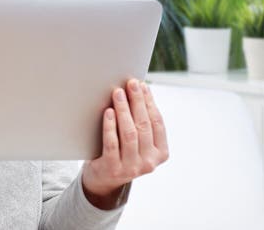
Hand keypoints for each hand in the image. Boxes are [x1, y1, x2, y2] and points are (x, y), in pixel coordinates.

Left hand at [81, 79, 168, 208]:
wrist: (103, 179)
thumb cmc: (122, 151)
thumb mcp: (138, 141)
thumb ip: (141, 122)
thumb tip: (137, 90)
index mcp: (160, 153)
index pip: (157, 122)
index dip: (150, 102)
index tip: (142, 85)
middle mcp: (149, 162)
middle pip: (143, 125)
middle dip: (137, 101)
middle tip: (130, 84)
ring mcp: (131, 167)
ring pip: (129, 133)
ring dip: (124, 110)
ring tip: (118, 93)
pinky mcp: (113, 168)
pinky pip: (112, 143)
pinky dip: (110, 126)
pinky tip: (108, 112)